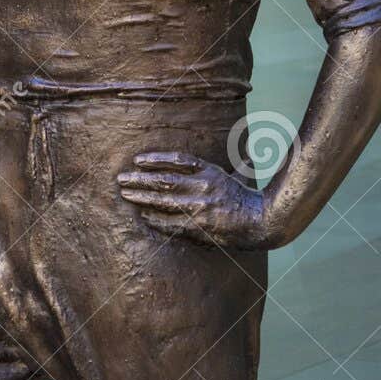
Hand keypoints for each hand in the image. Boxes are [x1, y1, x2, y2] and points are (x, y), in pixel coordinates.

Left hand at [117, 151, 272, 249]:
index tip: (138, 160)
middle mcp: (203, 188)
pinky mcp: (198, 227)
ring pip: (164, 200)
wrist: (259, 223)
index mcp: (211, 172)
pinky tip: (143, 214)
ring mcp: (200, 208)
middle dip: (140, 179)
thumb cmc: (244, 198)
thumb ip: (219, 166)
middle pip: (165, 180)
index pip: (178, 161)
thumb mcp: (232, 175)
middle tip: (121, 178)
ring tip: (125, 193)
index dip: (156, 159)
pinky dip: (155, 218)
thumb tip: (234, 152)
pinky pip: (170, 222)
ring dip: (142, 196)